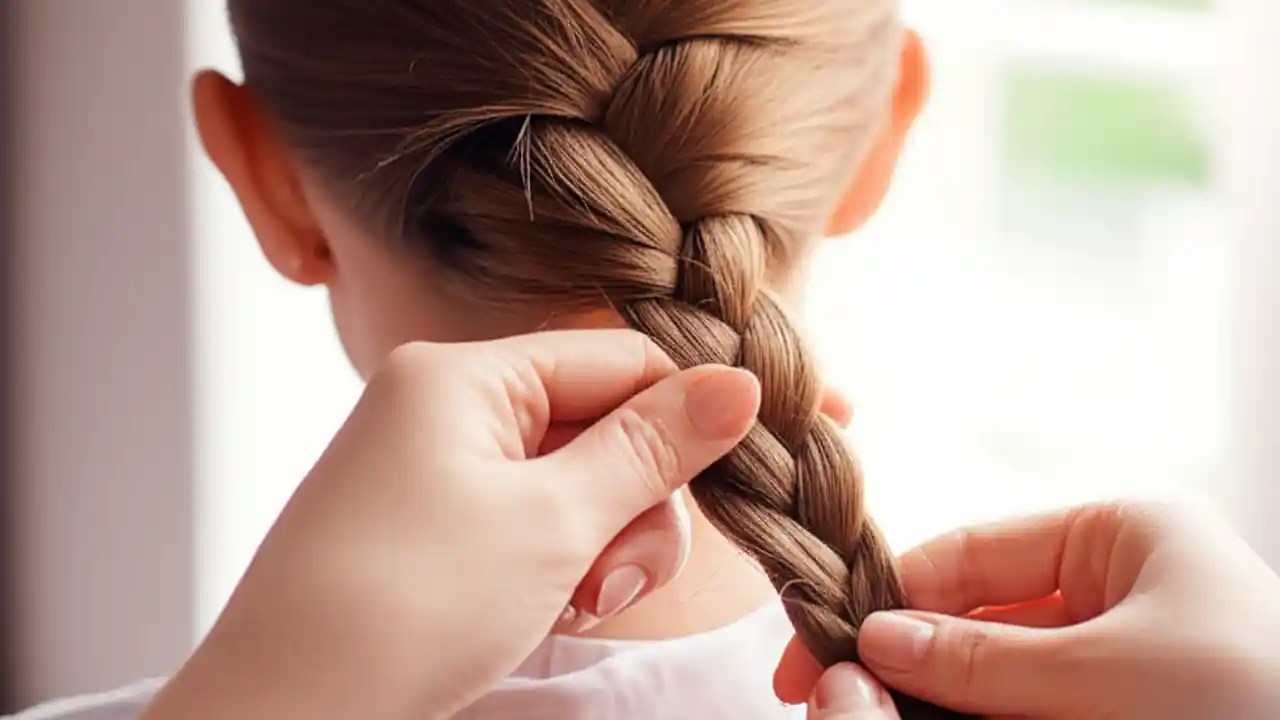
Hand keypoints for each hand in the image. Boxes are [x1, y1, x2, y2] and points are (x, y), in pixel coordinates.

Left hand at [143, 330, 761, 719]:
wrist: (281, 718)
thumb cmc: (405, 608)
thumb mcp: (550, 522)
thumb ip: (652, 449)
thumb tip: (742, 383)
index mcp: (463, 374)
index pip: (619, 358)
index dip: (699, 402)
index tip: (777, 442)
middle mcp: (449, 407)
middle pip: (604, 424)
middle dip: (636, 503)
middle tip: (616, 575)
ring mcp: (442, 470)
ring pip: (578, 483)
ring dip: (606, 544)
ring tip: (579, 602)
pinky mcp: (441, 528)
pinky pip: (537, 522)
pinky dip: (565, 564)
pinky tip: (553, 609)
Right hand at [778, 502, 1279, 718]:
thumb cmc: (1250, 702)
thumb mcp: (1109, 674)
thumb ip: (985, 660)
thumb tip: (873, 639)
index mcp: (1119, 535)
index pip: (971, 554)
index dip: (892, 597)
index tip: (825, 641)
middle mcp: (1114, 585)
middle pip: (975, 617)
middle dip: (907, 657)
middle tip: (830, 694)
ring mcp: (1119, 652)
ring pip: (996, 672)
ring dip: (937, 699)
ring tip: (873, 716)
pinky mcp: (1122, 704)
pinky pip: (1030, 706)